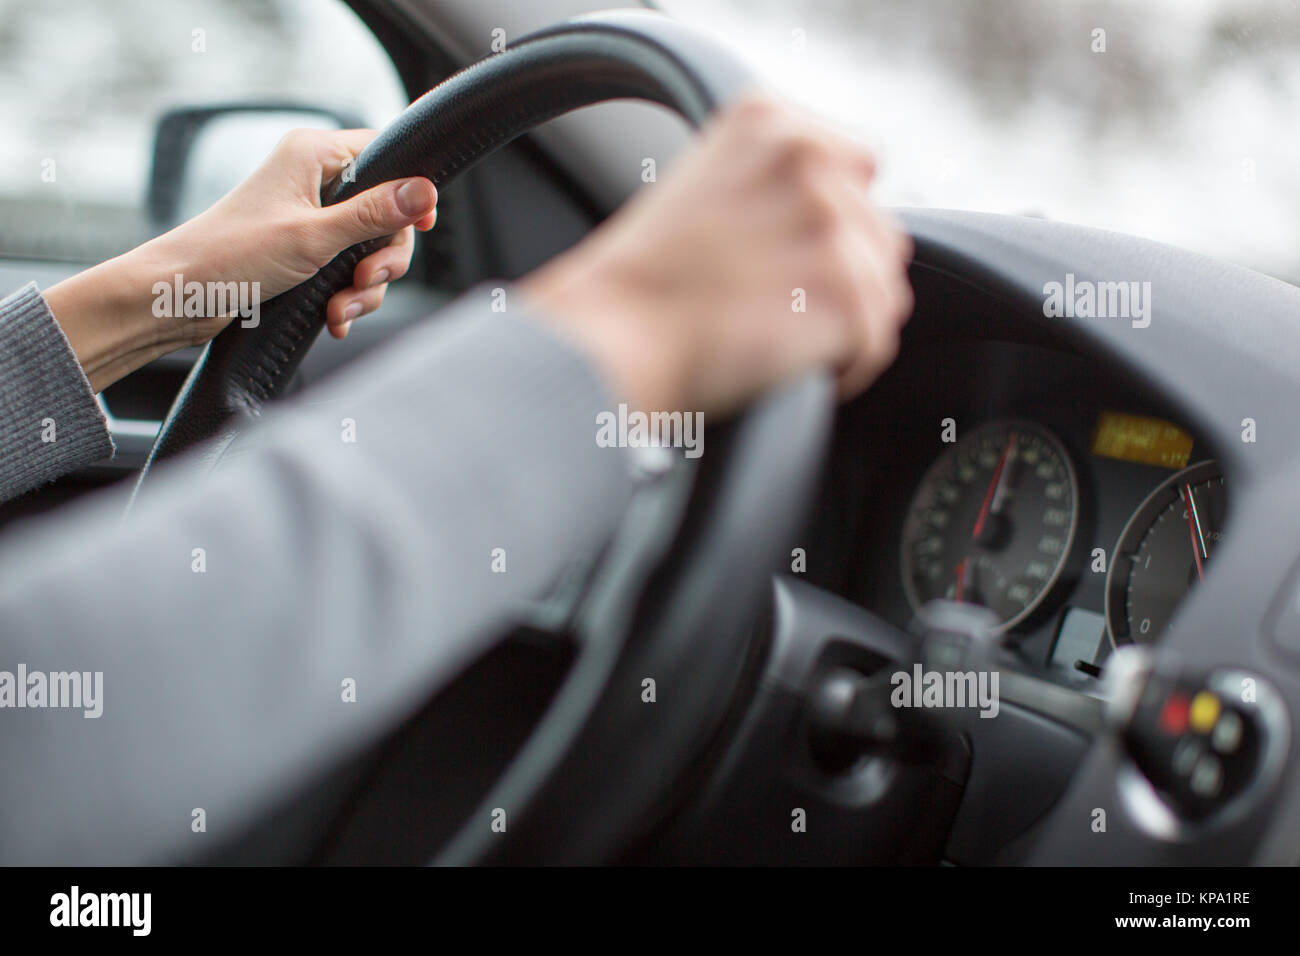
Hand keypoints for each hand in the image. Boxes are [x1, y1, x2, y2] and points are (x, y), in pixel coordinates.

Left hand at [45, 128, 437, 391]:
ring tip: (339, 309)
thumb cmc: (229, 256)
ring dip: (363, 287)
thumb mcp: (313, 237)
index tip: (422, 226)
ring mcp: (311, 219)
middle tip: (365, 279)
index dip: (410, 192)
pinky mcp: (305, 253)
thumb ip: (373, 215)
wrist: (179, 298)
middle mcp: (314, 181)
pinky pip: (349, 272)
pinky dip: (347, 298)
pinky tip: (332, 318)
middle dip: (382, 258)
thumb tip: (424, 192)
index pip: (387, 156)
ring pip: (370, 250)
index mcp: (314, 155)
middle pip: (386, 214)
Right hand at [520, 95, 912, 416]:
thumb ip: (768, 182)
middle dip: (842, 279)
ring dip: (847, 325)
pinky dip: (849, 367)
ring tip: (792, 343)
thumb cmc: (640, 282)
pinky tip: (806, 370)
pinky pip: (877, 338)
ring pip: (883, 286)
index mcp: (769, 121)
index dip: (831, 223)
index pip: (858, 168)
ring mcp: (829, 225)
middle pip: (877, 232)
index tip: (792, 259)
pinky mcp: (843, 293)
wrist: (613, 335)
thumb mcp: (700, 185)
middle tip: (785, 310)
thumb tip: (827, 214)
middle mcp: (807, 161)